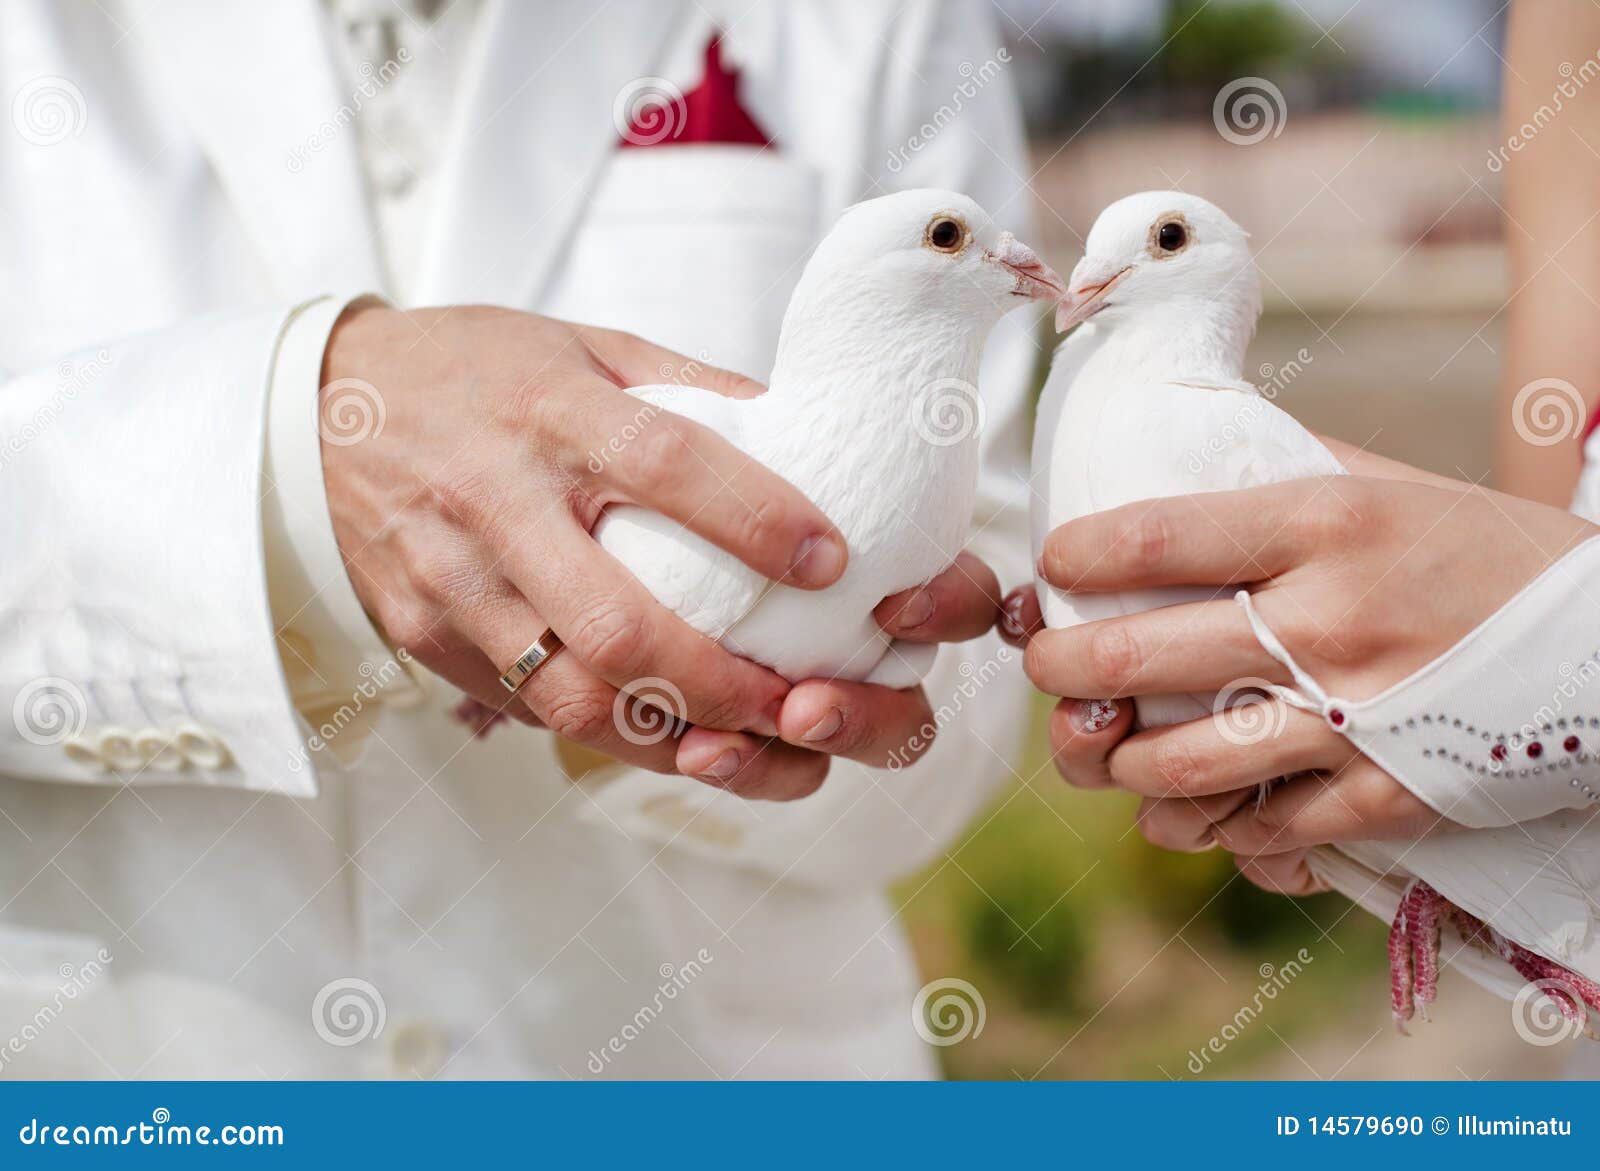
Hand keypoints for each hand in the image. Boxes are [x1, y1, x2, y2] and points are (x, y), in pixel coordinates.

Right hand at [320, 303, 1000, 797]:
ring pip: (571, 696)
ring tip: (752, 749)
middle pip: (620, 623)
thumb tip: (806, 431)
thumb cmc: (476, 372)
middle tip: (803, 704)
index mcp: (551, 412)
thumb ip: (687, 389)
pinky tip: (671, 740)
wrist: (318, 409)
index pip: (665, 464)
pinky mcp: (424, 637)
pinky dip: (607, 734)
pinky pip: (527, 707)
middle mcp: (497, 501)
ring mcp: (452, 582)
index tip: (830, 562)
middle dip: (724, 682)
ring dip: (674, 740)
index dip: (754, 519)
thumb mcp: (583, 345)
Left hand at [1013, 444, 1597, 886]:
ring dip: (1116, 764)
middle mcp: (1329, 621)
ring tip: (1107, 745)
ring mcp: (1356, 718)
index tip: (1052, 567)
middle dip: (1061, 669)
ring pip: (1179, 765)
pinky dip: (1209, 825)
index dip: (1076, 559)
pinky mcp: (1388, 795)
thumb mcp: (1390, 487)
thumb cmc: (1489, 554)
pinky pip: (1260, 827)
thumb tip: (1179, 457)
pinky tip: (1188, 808)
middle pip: (1140, 660)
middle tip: (1047, 664)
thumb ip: (1284, 477)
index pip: (1155, 540)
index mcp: (1325, 525)